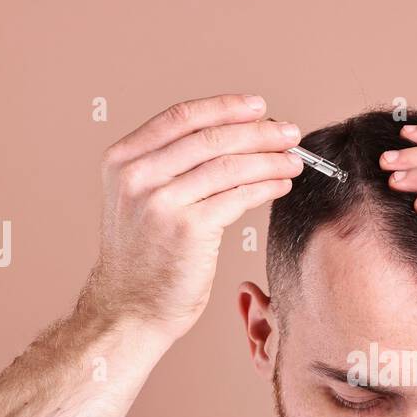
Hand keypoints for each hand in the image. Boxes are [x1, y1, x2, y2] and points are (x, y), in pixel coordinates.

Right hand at [78, 93, 303, 341]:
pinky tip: (281, 185)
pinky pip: (238, 197)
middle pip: (211, 138)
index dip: (225, 108)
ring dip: (269, 159)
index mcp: (123, 160)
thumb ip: (168, 167)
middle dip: (258, 132)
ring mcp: (162, 202)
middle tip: (289, 132)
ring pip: (229, 166)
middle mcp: (138, 176)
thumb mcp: (139, 200)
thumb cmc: (142, 259)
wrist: (129, 309)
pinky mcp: (189, 229)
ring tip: (294, 159)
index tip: (258, 107)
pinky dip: (265, 187)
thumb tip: (230, 137)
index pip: (181, 118)